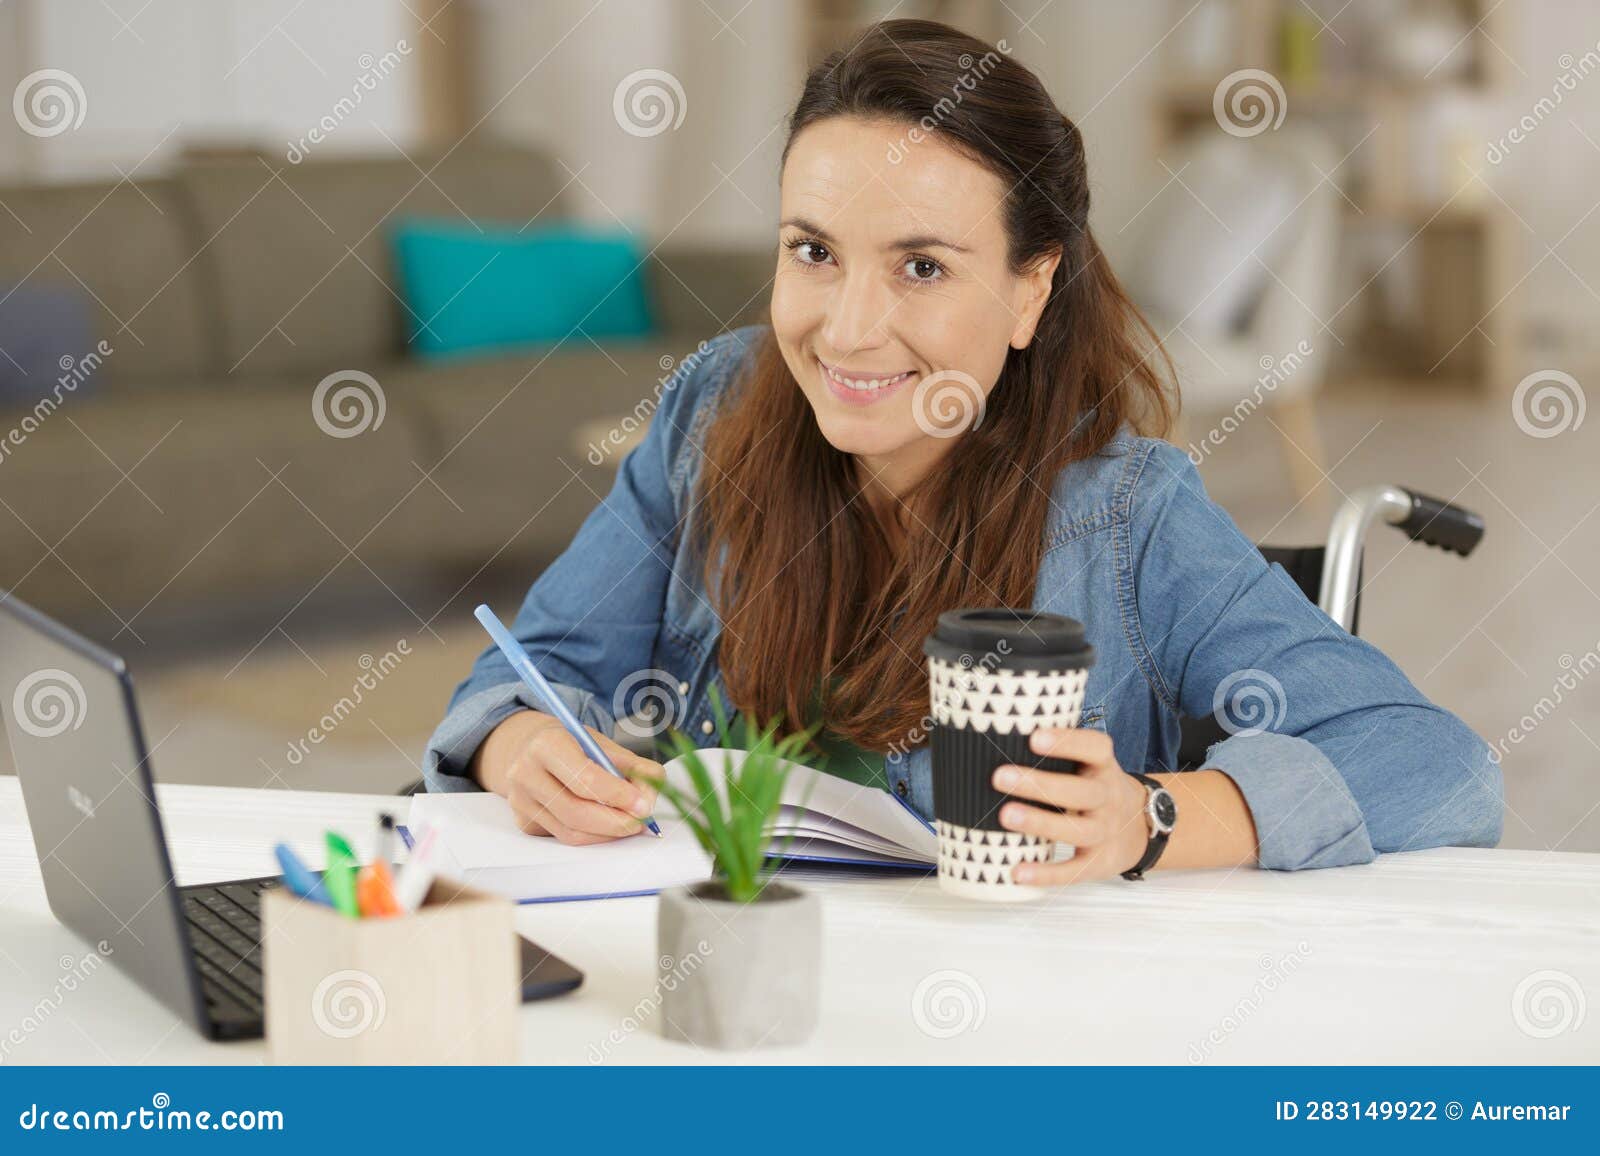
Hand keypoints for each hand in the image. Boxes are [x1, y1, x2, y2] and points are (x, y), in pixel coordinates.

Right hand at [472, 710, 663, 844]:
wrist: (530, 748)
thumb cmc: (572, 745)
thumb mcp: (603, 743)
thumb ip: (632, 767)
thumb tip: (648, 800)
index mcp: (547, 744)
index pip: (585, 778)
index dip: (618, 796)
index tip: (643, 805)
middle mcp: (526, 773)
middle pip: (575, 811)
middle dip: (615, 822)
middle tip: (641, 822)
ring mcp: (520, 801)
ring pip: (570, 832)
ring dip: (606, 834)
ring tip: (628, 824)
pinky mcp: (524, 822)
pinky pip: (563, 837)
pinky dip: (591, 836)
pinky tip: (606, 825)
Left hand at [991, 728, 1150, 885]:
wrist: (1140, 828)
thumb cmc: (1095, 787)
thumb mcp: (1090, 764)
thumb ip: (1059, 753)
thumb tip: (999, 736)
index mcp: (1103, 767)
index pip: (1094, 748)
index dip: (1067, 742)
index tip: (1034, 737)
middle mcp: (1108, 797)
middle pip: (1081, 791)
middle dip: (1041, 785)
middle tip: (999, 777)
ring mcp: (1106, 831)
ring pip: (1079, 829)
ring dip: (1041, 823)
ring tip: (1005, 816)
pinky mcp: (1100, 862)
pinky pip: (1075, 870)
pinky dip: (1047, 874)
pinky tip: (1018, 871)